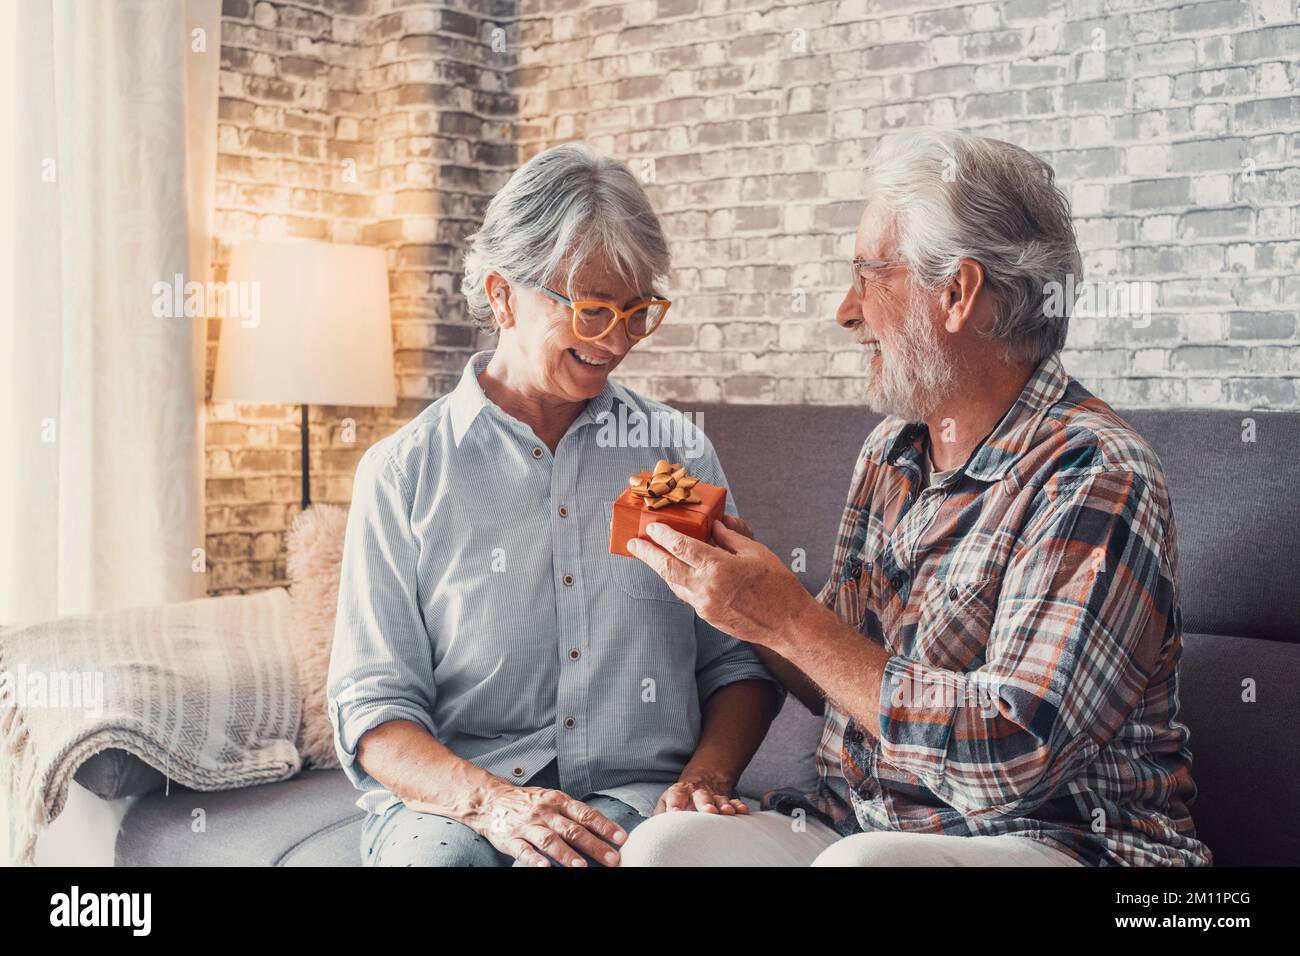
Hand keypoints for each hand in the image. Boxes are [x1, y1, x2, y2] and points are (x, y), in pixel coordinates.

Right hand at [464, 784, 627, 866]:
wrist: (490, 800)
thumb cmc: (528, 802)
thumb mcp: (552, 800)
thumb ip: (573, 813)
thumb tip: (602, 829)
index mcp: (558, 801)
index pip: (586, 813)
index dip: (604, 826)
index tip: (621, 838)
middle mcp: (545, 812)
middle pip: (573, 829)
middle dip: (594, 845)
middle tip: (612, 859)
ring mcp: (528, 826)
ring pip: (550, 840)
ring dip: (567, 854)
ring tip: (582, 867)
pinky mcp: (511, 839)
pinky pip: (524, 851)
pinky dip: (535, 861)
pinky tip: (545, 869)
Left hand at [626, 516, 811, 651]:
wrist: (787, 623)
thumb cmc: (777, 584)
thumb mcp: (755, 552)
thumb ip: (730, 537)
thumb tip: (713, 526)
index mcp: (719, 567)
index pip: (682, 547)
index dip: (663, 535)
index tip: (652, 527)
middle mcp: (706, 588)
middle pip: (667, 567)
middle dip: (647, 554)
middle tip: (633, 543)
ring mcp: (705, 605)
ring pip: (673, 583)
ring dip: (660, 568)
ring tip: (649, 555)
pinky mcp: (708, 617)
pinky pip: (686, 595)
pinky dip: (677, 581)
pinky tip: (675, 573)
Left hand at [656, 771, 748, 815]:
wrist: (703, 777)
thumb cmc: (680, 797)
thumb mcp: (666, 800)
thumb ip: (660, 813)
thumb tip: (654, 828)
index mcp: (679, 793)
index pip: (675, 797)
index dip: (675, 805)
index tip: (675, 813)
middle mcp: (696, 793)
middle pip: (701, 797)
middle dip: (705, 804)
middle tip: (709, 812)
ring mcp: (712, 796)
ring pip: (719, 799)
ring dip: (724, 805)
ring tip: (727, 812)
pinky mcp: (725, 799)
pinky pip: (733, 801)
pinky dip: (738, 806)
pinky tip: (743, 811)